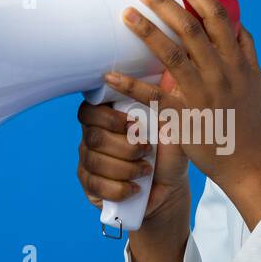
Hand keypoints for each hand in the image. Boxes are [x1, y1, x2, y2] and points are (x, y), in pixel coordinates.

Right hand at [76, 94, 190, 228]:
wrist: (171, 187)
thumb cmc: (170, 151)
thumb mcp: (172, 124)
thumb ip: (164, 100)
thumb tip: (168, 72)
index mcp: (107, 117)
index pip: (89, 111)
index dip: (109, 119)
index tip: (134, 125)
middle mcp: (92, 137)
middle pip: (94, 137)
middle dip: (125, 147)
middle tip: (148, 150)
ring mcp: (88, 162)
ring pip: (94, 162)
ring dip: (126, 168)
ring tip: (146, 170)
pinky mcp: (90, 186)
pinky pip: (95, 186)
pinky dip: (120, 188)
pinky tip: (135, 188)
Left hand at [104, 0, 260, 227]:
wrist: (249, 163)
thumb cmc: (249, 122)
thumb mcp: (255, 80)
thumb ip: (246, 50)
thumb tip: (237, 22)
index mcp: (236, 60)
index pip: (217, 16)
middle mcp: (220, 72)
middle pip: (190, 27)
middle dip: (163, 1)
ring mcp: (202, 95)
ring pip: (171, 55)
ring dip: (146, 31)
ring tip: (125, 14)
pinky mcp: (184, 118)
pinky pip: (153, 97)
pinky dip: (130, 85)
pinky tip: (110, 74)